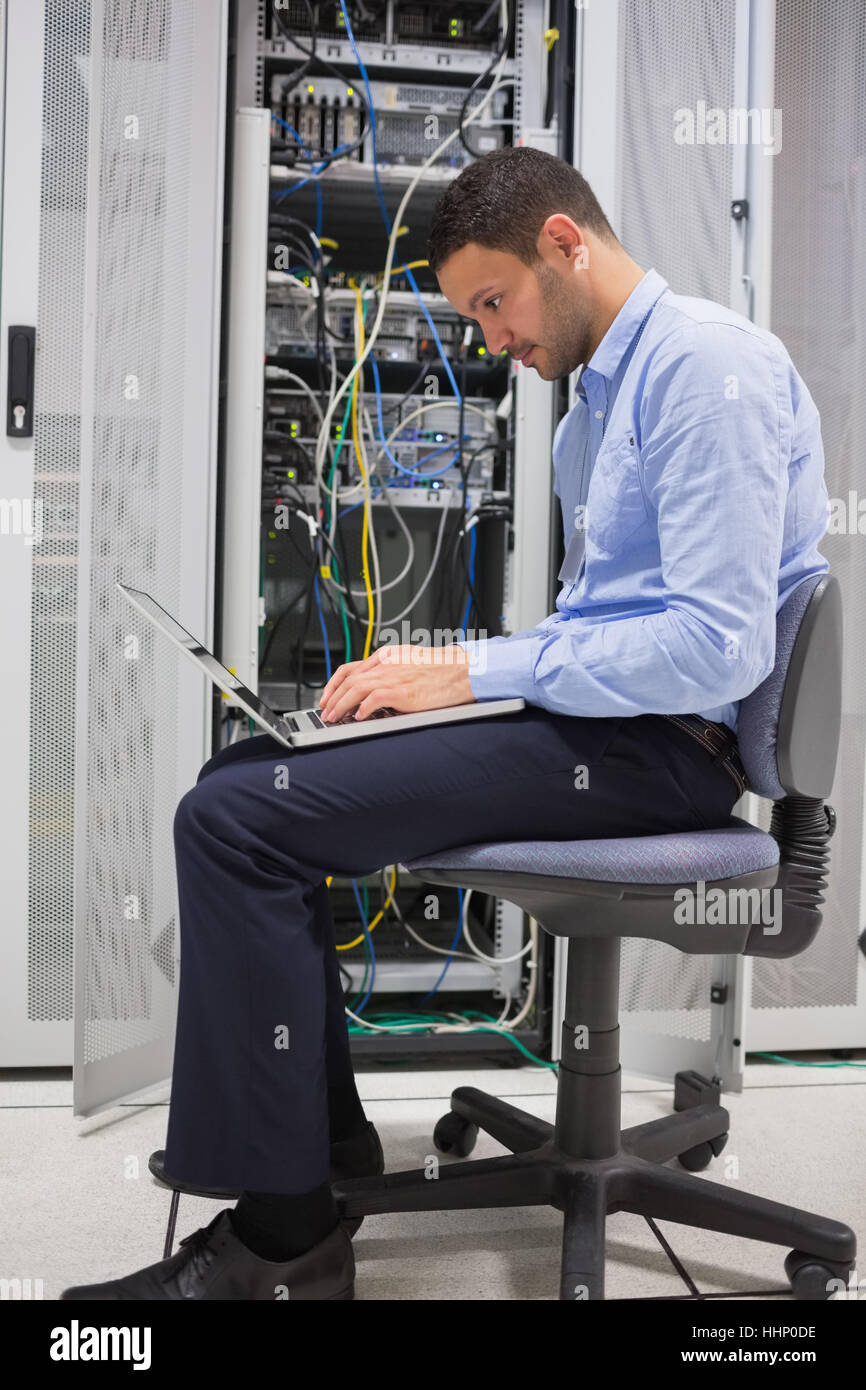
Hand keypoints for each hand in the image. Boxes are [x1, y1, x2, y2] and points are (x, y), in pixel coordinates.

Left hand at [319, 644, 475, 722]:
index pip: (351, 668)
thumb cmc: (443, 670)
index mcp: (388, 657)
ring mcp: (394, 676)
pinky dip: (363, 708)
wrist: (463, 671)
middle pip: (349, 679)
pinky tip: (359, 717)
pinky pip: (374, 699)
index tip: (327, 696)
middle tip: (326, 711)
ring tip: (335, 717)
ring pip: (356, 688)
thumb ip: (392, 673)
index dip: (334, 683)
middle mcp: (387, 664)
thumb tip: (376, 693)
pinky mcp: (403, 690)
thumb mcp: (411, 664)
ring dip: (341, 704)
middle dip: (333, 697)